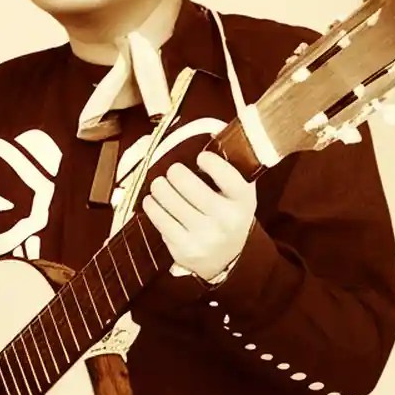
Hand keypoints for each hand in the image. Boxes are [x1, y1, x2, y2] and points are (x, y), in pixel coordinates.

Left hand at [141, 151, 255, 281]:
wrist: (226, 260)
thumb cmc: (228, 217)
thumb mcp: (238, 196)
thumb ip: (229, 171)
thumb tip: (211, 133)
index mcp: (243, 203)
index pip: (229, 178)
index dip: (212, 163)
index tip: (201, 157)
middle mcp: (225, 220)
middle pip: (190, 187)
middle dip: (175, 173)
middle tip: (172, 171)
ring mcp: (203, 236)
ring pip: (170, 201)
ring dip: (159, 187)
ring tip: (159, 184)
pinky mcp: (183, 248)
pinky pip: (159, 219)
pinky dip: (152, 205)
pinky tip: (153, 200)